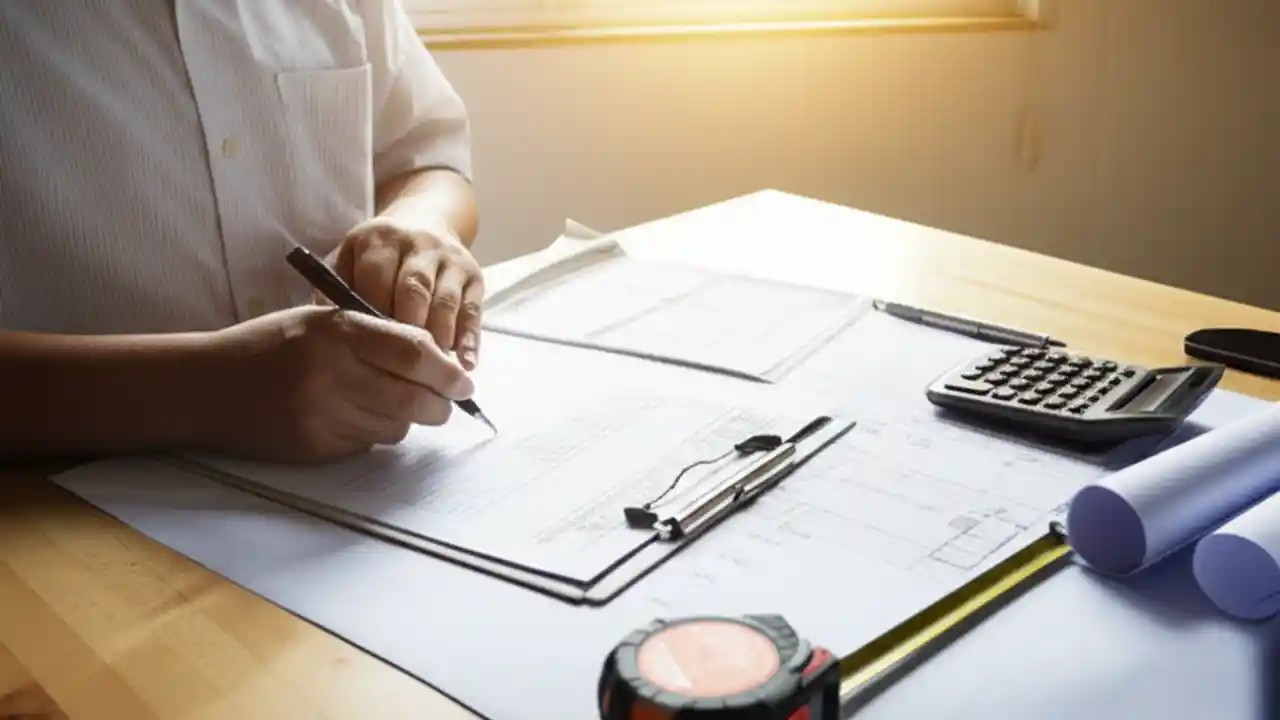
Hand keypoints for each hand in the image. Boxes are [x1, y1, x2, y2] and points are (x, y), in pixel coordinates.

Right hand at [203, 306, 474, 462]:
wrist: (206, 388)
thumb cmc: (269, 345)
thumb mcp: (320, 322)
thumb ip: (376, 335)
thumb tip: (436, 361)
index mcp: (337, 332)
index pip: (414, 352)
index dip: (447, 370)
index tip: (463, 379)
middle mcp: (333, 375)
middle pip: (414, 399)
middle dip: (440, 403)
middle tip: (446, 400)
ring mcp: (324, 416)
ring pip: (396, 426)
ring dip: (406, 418)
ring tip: (387, 401)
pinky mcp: (316, 448)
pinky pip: (368, 444)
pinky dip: (373, 432)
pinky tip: (351, 415)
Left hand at [328, 216, 483, 369]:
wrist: (424, 219)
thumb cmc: (375, 257)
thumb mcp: (349, 260)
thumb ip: (334, 291)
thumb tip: (329, 334)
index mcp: (378, 241)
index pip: (376, 280)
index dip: (374, 319)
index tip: (369, 353)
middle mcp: (417, 244)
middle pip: (413, 290)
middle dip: (407, 331)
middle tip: (401, 369)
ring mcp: (449, 259)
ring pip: (445, 302)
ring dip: (439, 339)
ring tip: (431, 372)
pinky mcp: (474, 275)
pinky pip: (473, 310)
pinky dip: (470, 339)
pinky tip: (465, 364)